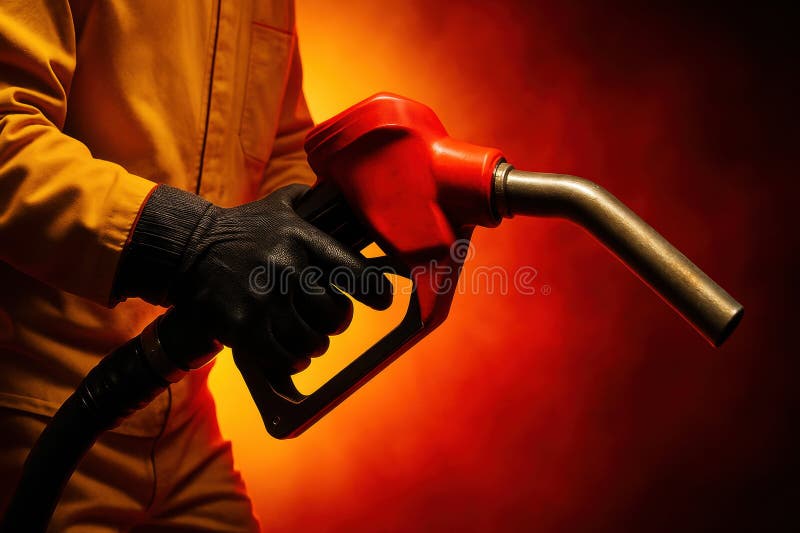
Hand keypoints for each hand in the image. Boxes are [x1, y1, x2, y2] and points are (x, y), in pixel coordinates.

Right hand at [116, 184, 392, 373]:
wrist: (188, 248)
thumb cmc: (243, 229)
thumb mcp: (280, 206)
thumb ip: (314, 202)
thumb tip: (346, 197)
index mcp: (303, 238)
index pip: (355, 271)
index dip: (375, 291)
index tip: (383, 300)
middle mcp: (288, 267)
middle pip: (336, 315)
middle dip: (336, 322)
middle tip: (329, 321)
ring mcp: (265, 297)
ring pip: (312, 341)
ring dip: (314, 345)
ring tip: (309, 340)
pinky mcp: (243, 324)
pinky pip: (283, 356)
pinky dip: (292, 360)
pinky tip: (292, 355)